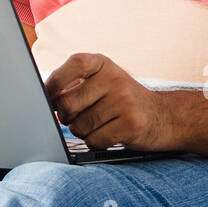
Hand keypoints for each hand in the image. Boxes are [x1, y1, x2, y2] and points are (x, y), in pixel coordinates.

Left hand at [45, 53, 171, 150]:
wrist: (164, 116)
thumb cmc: (121, 100)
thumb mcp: (101, 81)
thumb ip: (72, 84)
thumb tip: (43, 97)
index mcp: (102, 63)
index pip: (72, 64)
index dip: (54, 84)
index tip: (47, 98)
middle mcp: (115, 77)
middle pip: (68, 103)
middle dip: (65, 117)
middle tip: (76, 117)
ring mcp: (125, 100)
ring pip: (79, 126)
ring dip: (82, 132)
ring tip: (98, 125)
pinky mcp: (131, 124)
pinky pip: (95, 140)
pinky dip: (96, 142)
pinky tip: (108, 135)